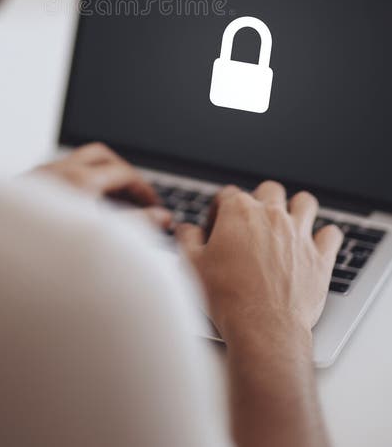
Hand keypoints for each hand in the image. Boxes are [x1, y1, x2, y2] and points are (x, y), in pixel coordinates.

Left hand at [34, 143, 171, 229]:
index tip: (155, 207)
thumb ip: (134, 228)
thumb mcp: (98, 241)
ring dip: (98, 175)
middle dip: (123, 171)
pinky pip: (57, 175)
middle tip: (136, 194)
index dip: (144, 189)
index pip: (123, 173)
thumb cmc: (40, 256)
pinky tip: (77, 212)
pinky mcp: (23, 189)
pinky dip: (76, 183)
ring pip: (76, 163)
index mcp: (79, 180)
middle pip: (101, 155)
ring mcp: (38, 177)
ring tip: (110, 201)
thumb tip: (161, 217)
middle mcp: (57, 171)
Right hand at [177, 180, 342, 342]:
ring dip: (296, 209)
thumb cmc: (226, 298)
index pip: (227, 195)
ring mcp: (299, 234)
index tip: (216, 229)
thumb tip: (187, 230)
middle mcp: (271, 215)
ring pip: (305, 202)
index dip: (219, 211)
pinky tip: (315, 245)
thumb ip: (187, 239)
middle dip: (260, 202)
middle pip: (269, 190)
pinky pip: (332, 234)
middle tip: (252, 225)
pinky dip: (325, 237)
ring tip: (287, 224)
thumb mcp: (192, 266)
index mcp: (239, 212)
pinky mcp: (320, 257)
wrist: (263, 329)